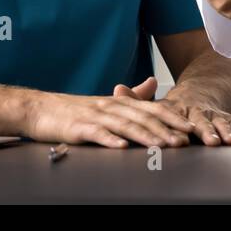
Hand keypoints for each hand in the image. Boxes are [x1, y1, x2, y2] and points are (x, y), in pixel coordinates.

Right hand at [22, 79, 198, 147]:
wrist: (39, 109)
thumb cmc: (74, 109)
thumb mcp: (107, 101)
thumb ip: (132, 95)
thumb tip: (152, 83)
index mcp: (120, 101)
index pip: (152, 108)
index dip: (173, 118)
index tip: (191, 128)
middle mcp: (111, 106)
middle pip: (143, 118)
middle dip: (166, 130)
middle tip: (184, 141)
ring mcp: (95, 116)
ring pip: (125, 126)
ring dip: (145, 136)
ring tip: (161, 145)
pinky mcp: (78, 127)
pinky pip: (97, 134)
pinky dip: (111, 140)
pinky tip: (122, 147)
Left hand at [143, 82, 230, 146]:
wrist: (203, 91)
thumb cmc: (174, 105)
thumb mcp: (155, 102)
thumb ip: (136, 99)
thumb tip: (117, 89)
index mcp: (178, 108)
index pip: (177, 118)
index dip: (179, 129)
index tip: (179, 141)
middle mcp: (197, 110)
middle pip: (202, 121)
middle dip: (207, 131)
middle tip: (210, 141)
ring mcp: (213, 114)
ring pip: (221, 122)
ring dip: (226, 131)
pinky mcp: (226, 118)